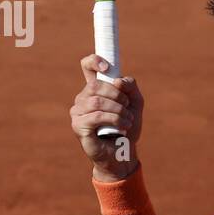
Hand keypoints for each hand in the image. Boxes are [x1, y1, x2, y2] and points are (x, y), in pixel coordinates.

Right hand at [70, 54, 143, 180]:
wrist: (124, 153)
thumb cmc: (127, 127)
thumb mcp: (135, 104)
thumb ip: (131, 87)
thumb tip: (117, 80)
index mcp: (95, 89)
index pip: (87, 66)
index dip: (94, 61)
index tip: (107, 68)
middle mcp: (83, 98)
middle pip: (96, 85)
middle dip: (117, 95)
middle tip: (128, 107)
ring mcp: (78, 112)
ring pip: (97, 101)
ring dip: (118, 110)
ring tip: (127, 120)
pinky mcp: (78, 126)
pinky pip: (96, 116)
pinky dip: (114, 120)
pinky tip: (122, 127)